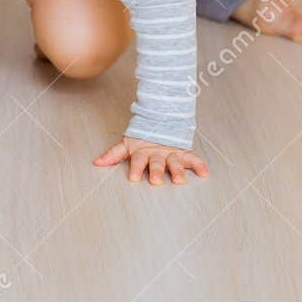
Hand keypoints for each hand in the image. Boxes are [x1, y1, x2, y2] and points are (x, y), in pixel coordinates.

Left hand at [93, 136, 208, 185]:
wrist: (161, 120)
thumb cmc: (142, 138)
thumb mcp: (127, 144)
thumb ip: (113, 154)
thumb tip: (96, 162)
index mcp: (143, 152)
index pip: (138, 161)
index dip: (136, 169)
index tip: (134, 178)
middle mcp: (158, 154)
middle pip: (157, 164)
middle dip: (156, 172)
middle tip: (156, 181)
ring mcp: (171, 153)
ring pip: (175, 163)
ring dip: (177, 171)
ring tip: (179, 180)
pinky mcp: (183, 153)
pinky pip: (193, 159)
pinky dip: (199, 165)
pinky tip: (204, 173)